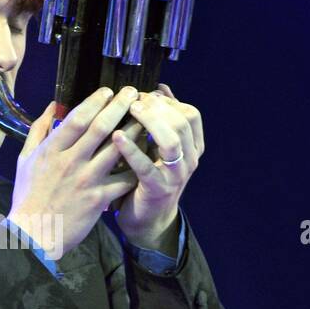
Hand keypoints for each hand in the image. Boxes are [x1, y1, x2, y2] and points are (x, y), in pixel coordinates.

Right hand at [7, 87, 139, 259]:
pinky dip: (137, 166)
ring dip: (135, 131)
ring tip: (147, 118)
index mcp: (52, 150)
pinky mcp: (99, 199)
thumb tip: (53, 106)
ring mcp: (86, 180)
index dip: (95, 101)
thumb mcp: (25, 159)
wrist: (33, 234)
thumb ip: (39, 130)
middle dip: (120, 106)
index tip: (109, 90)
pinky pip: (125, 179)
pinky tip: (148, 156)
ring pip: (117, 150)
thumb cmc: (28, 196)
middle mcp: (70, 162)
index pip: (77, 118)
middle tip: (134, 93)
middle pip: (100, 128)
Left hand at [110, 84, 204, 245]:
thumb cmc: (150, 177)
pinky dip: (131, 149)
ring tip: (130, 111)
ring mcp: (176, 176)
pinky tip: (116, 136)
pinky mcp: (157, 190)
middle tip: (134, 100)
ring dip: (150, 122)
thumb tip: (160, 89)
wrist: (148, 219)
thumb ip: (162, 119)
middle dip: (158, 107)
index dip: (167, 101)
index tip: (144, 95)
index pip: (190, 113)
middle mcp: (189, 160)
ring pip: (172, 141)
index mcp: (193, 147)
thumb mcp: (159, 146)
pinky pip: (146, 166)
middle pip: (183, 122)